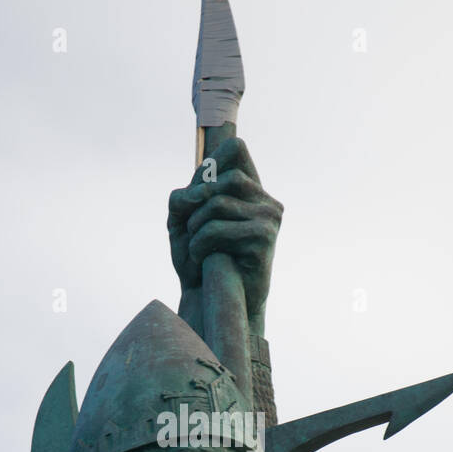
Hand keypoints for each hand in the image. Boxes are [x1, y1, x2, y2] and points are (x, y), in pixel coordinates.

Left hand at [168, 137, 282, 334]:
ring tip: (193, 247)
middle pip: (225, 177)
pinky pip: (217, 228)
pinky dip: (198, 243)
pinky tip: (200, 259)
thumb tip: (198, 193)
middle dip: (197, 201)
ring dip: (194, 226)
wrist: (212, 302)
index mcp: (253, 191)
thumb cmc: (199, 260)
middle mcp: (267, 202)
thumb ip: (184, 197)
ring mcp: (269, 221)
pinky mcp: (263, 241)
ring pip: (218, 203)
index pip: (236, 148)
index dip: (210, 163)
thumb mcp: (183, 221)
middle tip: (189, 228)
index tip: (197, 193)